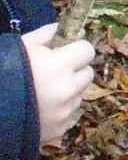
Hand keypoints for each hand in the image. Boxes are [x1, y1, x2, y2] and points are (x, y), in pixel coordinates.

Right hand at [21, 23, 94, 146]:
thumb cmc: (3, 72)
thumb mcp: (23, 46)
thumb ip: (49, 34)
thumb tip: (73, 29)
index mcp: (60, 66)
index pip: (87, 51)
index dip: (76, 49)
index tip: (64, 52)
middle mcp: (67, 90)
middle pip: (87, 74)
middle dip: (75, 71)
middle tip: (55, 73)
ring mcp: (64, 113)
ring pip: (79, 95)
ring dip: (68, 92)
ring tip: (44, 93)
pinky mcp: (58, 130)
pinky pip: (69, 115)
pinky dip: (60, 112)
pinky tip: (40, 110)